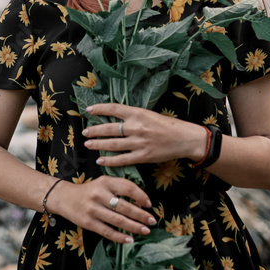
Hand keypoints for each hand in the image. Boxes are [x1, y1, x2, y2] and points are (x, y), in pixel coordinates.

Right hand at [50, 176, 155, 243]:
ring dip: (134, 227)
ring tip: (145, 231)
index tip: (149, 204)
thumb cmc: (89, 191)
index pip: (128, 187)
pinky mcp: (88, 222)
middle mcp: (99, 194)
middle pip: (124, 206)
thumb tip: (141, 203)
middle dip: (141, 215)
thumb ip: (119, 189)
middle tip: (152, 221)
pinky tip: (129, 239)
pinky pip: (107, 231)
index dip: (141, 196)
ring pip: (117, 220)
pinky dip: (120, 237)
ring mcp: (93, 209)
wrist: (65, 198)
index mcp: (105, 182)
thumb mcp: (103, 183)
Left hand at [82, 103, 207, 166]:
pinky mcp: (143, 156)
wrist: (184, 138)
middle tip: (85, 132)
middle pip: (109, 129)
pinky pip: (122, 159)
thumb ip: (133, 116)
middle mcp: (136, 126)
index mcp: (138, 113)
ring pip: (112, 144)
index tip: (88, 110)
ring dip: (98, 144)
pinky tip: (101, 159)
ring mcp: (139, 142)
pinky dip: (110, 160)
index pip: (113, 109)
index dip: (99, 109)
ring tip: (88, 144)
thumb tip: (114, 118)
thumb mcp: (149, 114)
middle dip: (94, 131)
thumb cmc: (168, 125)